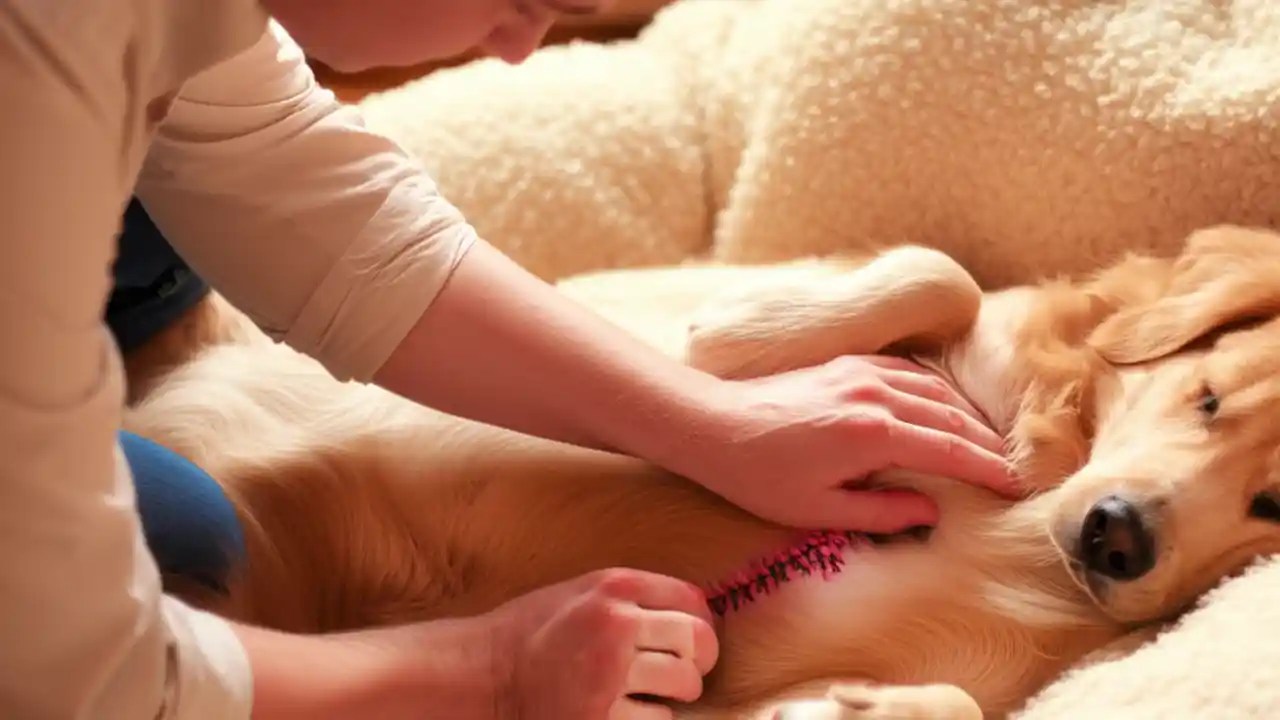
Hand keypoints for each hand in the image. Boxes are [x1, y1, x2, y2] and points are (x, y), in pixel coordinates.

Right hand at [484, 568, 719, 719]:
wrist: (484, 674)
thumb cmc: (531, 631)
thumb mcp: (580, 592)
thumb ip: (631, 596)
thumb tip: (689, 612)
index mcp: (613, 588)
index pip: (692, 600)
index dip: (703, 622)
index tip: (697, 638)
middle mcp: (616, 625)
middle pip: (697, 641)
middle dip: (701, 661)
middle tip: (688, 673)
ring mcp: (610, 673)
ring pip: (683, 684)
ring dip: (674, 695)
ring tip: (651, 694)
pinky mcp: (602, 718)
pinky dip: (648, 719)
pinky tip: (624, 711)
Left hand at [672, 355, 1017, 531]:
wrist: (712, 426)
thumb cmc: (759, 476)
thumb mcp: (820, 511)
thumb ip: (882, 513)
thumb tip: (931, 511)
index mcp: (874, 435)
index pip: (952, 452)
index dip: (990, 470)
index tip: (1017, 486)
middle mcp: (876, 395)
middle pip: (953, 418)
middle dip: (988, 445)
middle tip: (1013, 468)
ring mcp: (862, 372)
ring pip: (935, 390)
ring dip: (968, 415)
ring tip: (988, 442)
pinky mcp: (847, 363)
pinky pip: (909, 371)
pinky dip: (936, 390)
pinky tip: (944, 406)